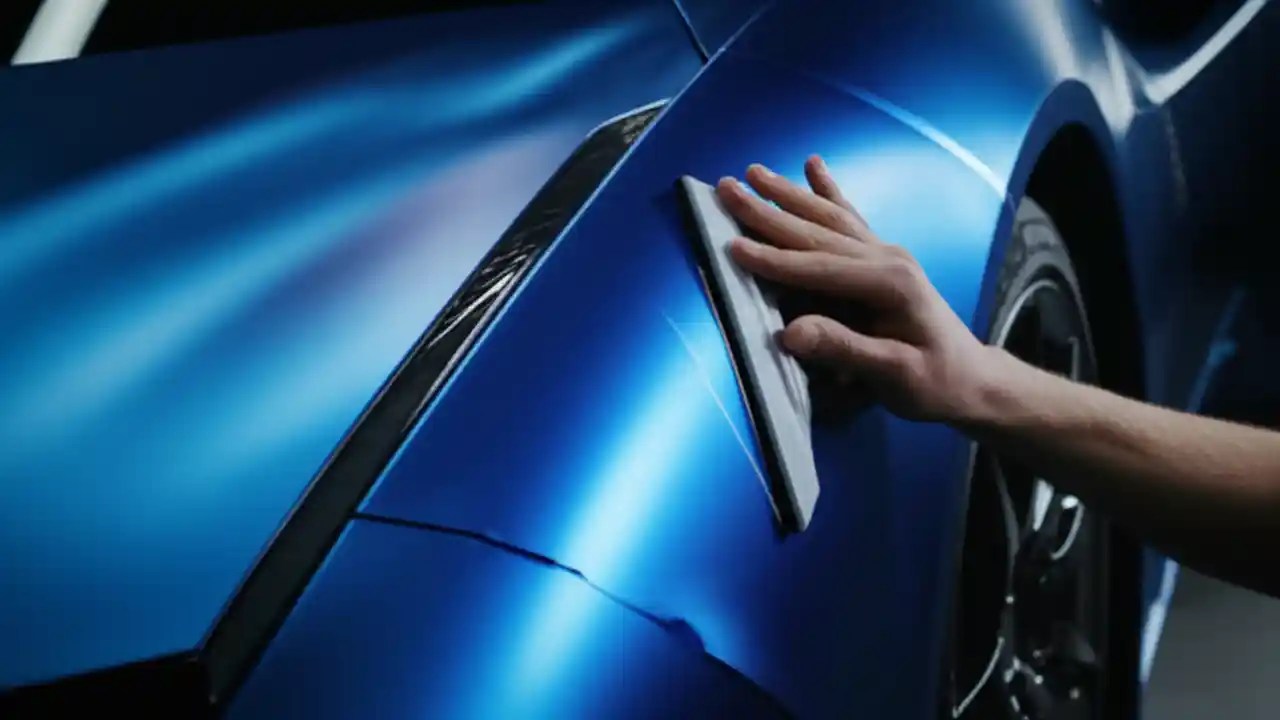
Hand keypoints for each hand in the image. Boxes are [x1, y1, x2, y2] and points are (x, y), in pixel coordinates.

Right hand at [715, 156, 1003, 422]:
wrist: (972, 380)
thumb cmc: (934, 383)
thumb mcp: (894, 375)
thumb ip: (844, 350)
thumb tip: (789, 333)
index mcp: (887, 283)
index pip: (818, 266)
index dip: (772, 258)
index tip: (730, 245)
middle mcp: (885, 257)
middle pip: (815, 230)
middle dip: (766, 210)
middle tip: (724, 188)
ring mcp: (885, 253)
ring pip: (828, 216)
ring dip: (787, 193)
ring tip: (754, 172)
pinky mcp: (883, 257)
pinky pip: (849, 217)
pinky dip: (828, 190)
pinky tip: (814, 166)